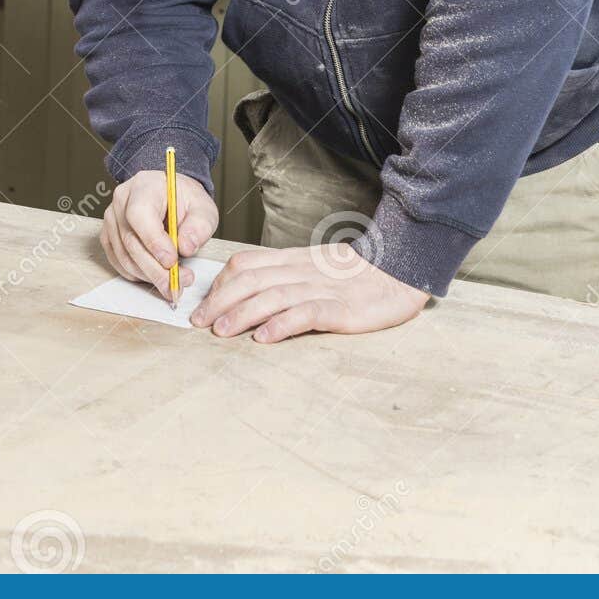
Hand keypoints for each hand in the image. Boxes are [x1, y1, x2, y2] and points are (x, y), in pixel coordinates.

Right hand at [101, 170, 218, 301]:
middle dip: (155, 268)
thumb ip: (199, 226)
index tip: (172, 261)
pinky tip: (157, 275)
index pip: (139, 214)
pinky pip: (119, 262)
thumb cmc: (184, 200)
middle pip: (131, 241)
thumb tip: (186, 247)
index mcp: (144, 186)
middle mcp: (121, 201)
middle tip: (178, 283)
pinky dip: (138, 275)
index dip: (154, 242)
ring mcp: (112, 219)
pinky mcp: (109, 236)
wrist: (169, 197)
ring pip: (124, 256)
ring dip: (149, 276)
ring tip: (174, 283)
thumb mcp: (203, 208)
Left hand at [190, 244, 428, 341]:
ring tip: (221, 332)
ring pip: (274, 296)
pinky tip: (265, 338)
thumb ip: (284, 277)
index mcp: (294, 261)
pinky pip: (308, 314)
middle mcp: (303, 271)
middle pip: (253, 280)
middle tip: (199, 322)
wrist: (400, 273)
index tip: (204, 304)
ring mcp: (323, 289)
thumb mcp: (314, 268)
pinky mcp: (343, 310)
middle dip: (220, 300)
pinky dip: (283, 324)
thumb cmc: (354, 276)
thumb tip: (245, 293)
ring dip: (243, 313)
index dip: (221, 282)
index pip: (248, 263)